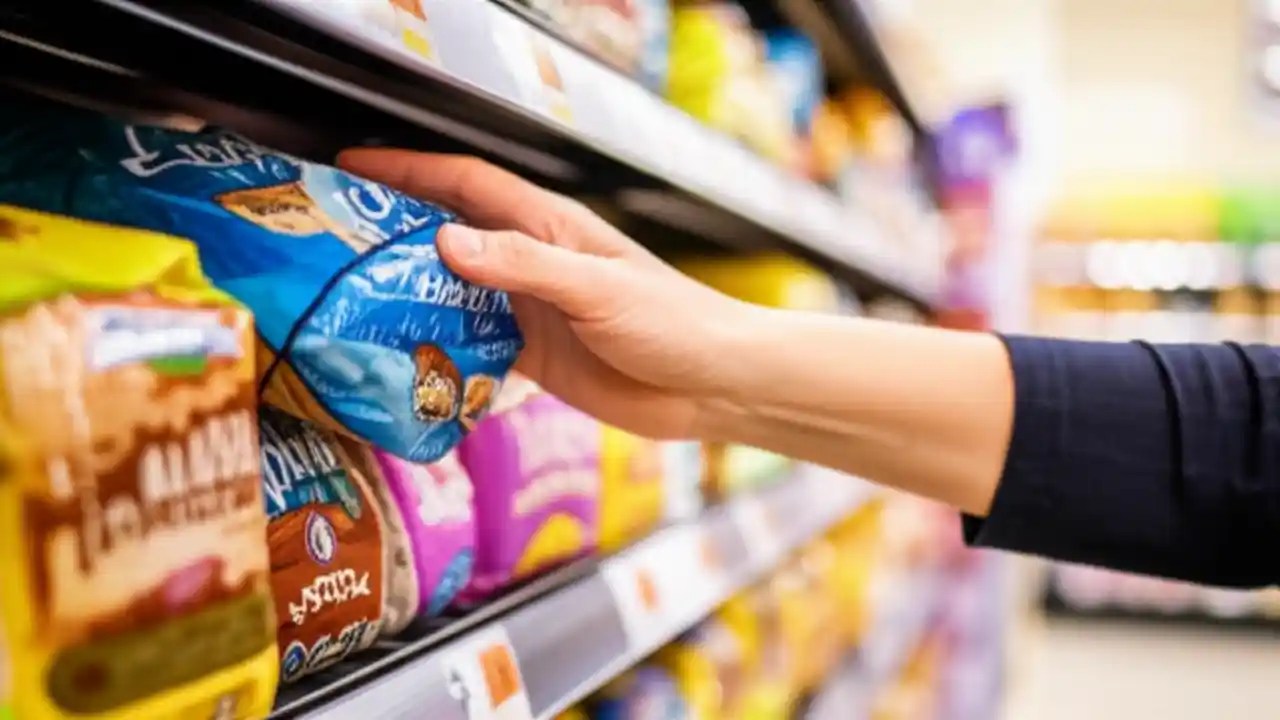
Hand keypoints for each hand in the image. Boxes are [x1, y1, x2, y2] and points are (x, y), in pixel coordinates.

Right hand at [338, 150, 755, 438]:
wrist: (713, 384)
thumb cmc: (675, 321)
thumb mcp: (596, 287)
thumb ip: (523, 265)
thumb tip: (445, 243)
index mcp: (549, 227)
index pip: (467, 184)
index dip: (410, 171)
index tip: (354, 167)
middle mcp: (533, 262)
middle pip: (451, 235)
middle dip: (395, 231)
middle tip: (334, 240)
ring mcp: (531, 309)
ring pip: (455, 292)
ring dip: (411, 294)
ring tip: (352, 301)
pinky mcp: (535, 355)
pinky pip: (474, 345)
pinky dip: (441, 348)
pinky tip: (407, 359)